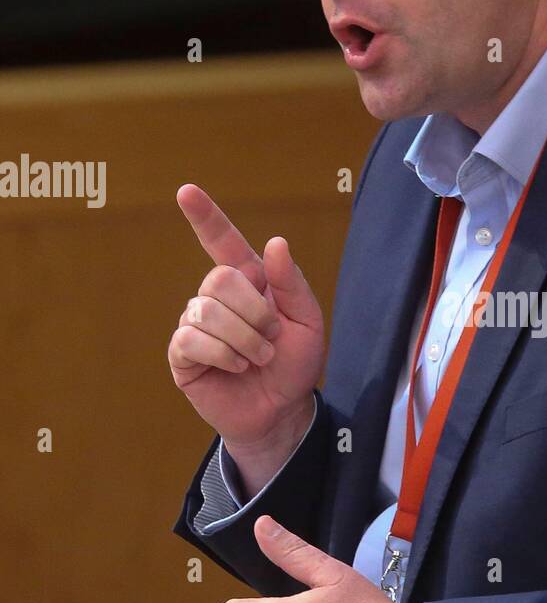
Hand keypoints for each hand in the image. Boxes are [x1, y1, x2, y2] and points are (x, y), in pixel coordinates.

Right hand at [168, 183, 324, 447]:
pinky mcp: (183, 354)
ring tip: (258, 359)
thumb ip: (291, 283)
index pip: (222, 242)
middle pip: (219, 279)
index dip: (205, 217)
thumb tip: (275, 243)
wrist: (282, 411)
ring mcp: (196, 325)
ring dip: (243, 338)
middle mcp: (218, 298)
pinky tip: (236, 367)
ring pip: (206, 310)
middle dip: (254, 312)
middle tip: (271, 339)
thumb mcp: (308, 322)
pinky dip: (223, 354)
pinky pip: (191, 339)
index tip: (186, 191)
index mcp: (250, 283)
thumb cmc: (294, 365)